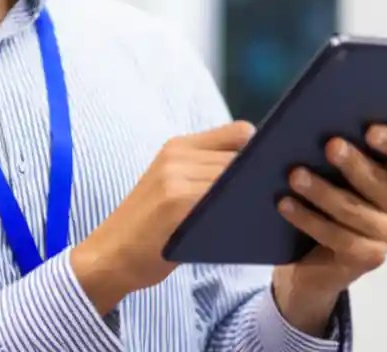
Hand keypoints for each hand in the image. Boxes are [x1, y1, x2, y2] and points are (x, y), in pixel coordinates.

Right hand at [71, 121, 254, 313]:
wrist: (109, 255)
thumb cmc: (149, 226)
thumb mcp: (171, 184)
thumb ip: (206, 171)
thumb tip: (261, 171)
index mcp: (179, 146)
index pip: (239, 132)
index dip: (260, 149)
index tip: (271, 170)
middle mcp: (177, 155)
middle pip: (242, 158)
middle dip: (261, 177)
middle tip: (277, 199)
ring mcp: (176, 179)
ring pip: (236, 180)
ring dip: (253, 197)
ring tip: (261, 215)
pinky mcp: (177, 204)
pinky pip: (223, 203)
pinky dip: (239, 214)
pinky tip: (244, 229)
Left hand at [272, 124, 386, 335]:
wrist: (308, 255)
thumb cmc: (321, 193)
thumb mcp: (320, 163)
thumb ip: (315, 141)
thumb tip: (270, 123)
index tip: (370, 130)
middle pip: (384, 184)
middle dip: (355, 164)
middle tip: (329, 145)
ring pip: (357, 211)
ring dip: (324, 192)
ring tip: (295, 176)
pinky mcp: (369, 257)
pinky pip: (341, 239)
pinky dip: (310, 220)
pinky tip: (286, 204)